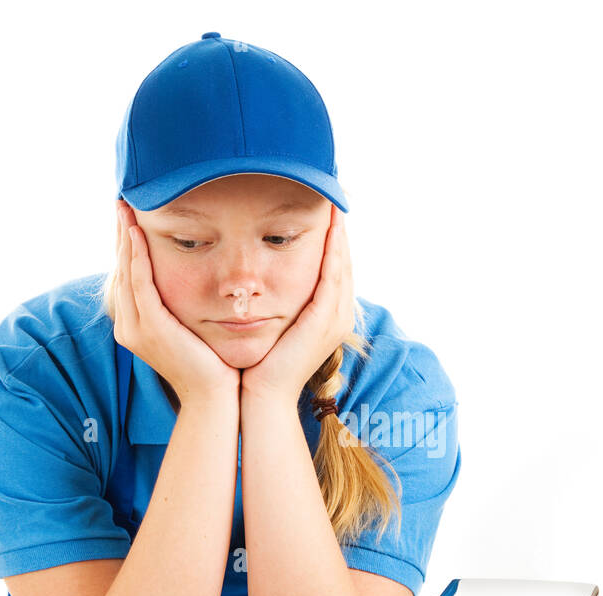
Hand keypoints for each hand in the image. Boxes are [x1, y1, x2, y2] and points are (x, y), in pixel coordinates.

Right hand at [114, 201, 240, 408]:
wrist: (217, 397)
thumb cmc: (213, 366)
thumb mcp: (192, 330)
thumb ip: (183, 307)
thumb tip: (195, 282)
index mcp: (136, 326)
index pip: (128, 276)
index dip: (127, 246)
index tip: (130, 217)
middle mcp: (129, 326)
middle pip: (120, 269)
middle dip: (121, 235)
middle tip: (122, 202)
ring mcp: (136, 328)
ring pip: (126, 272)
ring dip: (125, 238)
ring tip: (125, 208)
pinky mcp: (151, 327)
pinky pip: (139, 283)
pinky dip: (137, 256)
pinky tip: (138, 233)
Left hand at [241, 204, 353, 404]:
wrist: (263, 396)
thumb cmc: (260, 364)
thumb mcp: (272, 323)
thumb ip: (274, 299)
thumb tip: (258, 277)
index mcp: (329, 315)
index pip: (335, 266)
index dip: (332, 237)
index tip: (322, 207)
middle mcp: (340, 314)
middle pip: (344, 260)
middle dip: (338, 228)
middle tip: (330, 193)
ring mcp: (336, 317)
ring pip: (342, 263)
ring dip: (339, 231)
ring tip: (332, 200)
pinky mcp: (325, 319)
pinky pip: (333, 275)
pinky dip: (333, 249)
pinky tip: (328, 225)